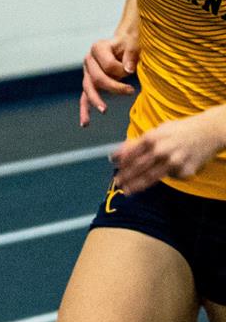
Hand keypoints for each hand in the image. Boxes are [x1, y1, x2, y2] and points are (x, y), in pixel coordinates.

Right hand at [80, 35, 137, 125]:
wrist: (125, 42)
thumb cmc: (131, 42)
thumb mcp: (134, 43)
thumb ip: (131, 54)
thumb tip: (128, 70)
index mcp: (98, 48)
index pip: (108, 65)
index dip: (123, 70)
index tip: (133, 70)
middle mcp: (89, 60)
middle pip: (97, 78)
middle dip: (114, 87)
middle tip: (131, 91)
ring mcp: (87, 72)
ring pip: (88, 89)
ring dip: (95, 100)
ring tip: (104, 110)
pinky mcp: (90, 82)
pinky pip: (84, 97)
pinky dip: (85, 110)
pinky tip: (85, 123)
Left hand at [110, 109, 225, 193]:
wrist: (209, 131)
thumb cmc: (179, 130)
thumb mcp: (158, 130)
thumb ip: (138, 143)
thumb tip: (117, 155)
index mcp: (152, 138)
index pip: (131, 153)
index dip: (121, 161)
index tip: (112, 165)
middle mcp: (161, 150)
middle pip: (138, 168)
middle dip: (125, 177)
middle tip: (116, 183)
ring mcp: (174, 162)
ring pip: (150, 178)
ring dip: (136, 186)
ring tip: (126, 191)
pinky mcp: (185, 171)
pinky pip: (170, 177)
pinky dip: (166, 176)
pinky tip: (169, 170)